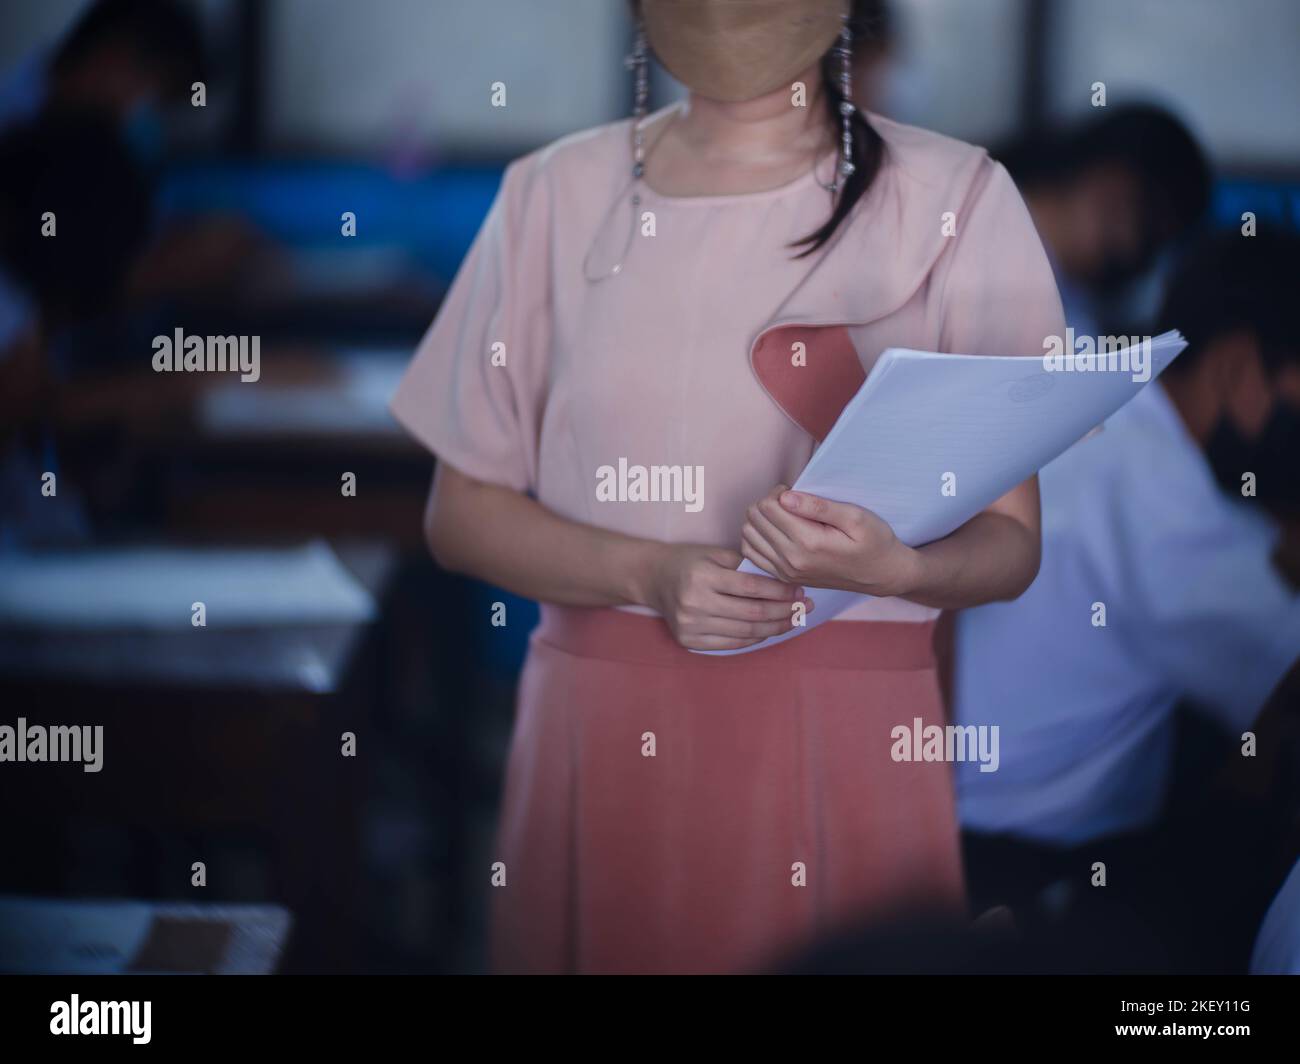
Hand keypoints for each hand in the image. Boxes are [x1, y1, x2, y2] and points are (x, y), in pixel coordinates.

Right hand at [642, 542, 812, 650]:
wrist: (653, 578)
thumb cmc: (689, 561)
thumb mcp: (714, 553)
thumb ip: (746, 565)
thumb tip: (785, 581)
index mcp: (702, 575)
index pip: (751, 587)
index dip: (780, 591)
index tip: (799, 590)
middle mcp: (694, 602)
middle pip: (752, 613)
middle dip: (784, 611)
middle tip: (805, 606)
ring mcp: (690, 624)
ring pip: (745, 631)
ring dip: (775, 627)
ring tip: (794, 619)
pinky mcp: (688, 640)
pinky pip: (731, 643)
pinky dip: (755, 637)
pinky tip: (770, 629)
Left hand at [741, 485, 918, 596]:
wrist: (881, 575)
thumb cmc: (874, 542)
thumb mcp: (855, 517)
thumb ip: (819, 506)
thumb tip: (786, 497)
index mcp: (808, 543)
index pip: (768, 507)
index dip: (778, 491)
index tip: (795, 491)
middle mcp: (791, 560)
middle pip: (755, 519)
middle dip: (768, 502)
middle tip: (790, 500)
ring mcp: (785, 572)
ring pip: (748, 535)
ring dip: (760, 518)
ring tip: (783, 514)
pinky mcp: (784, 577)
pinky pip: (752, 554)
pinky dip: (757, 537)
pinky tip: (776, 530)